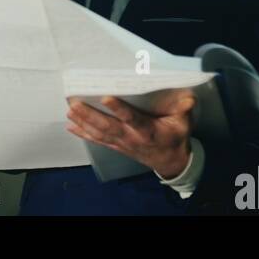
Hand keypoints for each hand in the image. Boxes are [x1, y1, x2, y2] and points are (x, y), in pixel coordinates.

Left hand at [65, 90, 195, 178]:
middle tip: (75, 104)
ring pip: (100, 133)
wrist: (170, 161)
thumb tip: (188, 98)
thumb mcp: (185, 123)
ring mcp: (122, 143)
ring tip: (70, 111)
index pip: (132, 119)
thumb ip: (184, 109)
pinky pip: (98, 140)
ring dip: (83, 122)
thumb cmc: (176, 137)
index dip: (119, 109)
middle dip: (90, 115)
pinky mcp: (117, 146)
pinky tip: (71, 126)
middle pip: (108, 127)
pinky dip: (83, 133)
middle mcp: (131, 137)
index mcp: (148, 130)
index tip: (106, 97)